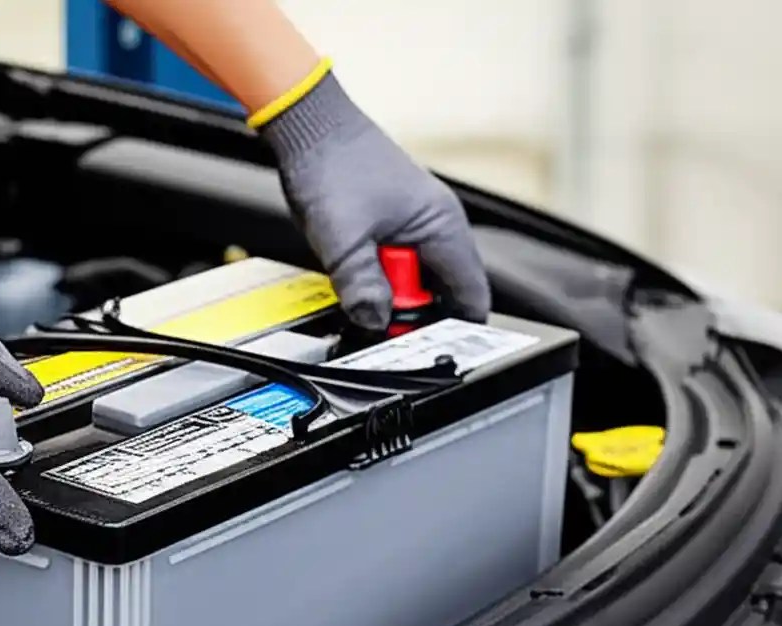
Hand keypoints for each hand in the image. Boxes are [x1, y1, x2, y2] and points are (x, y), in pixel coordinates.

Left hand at [259, 71, 490, 329]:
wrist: (309, 124)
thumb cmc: (333, 165)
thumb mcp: (344, 240)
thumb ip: (362, 287)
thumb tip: (375, 323)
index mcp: (443, 227)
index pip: (471, 296)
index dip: (450, 329)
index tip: (419, 346)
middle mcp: (438, 225)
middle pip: (440, 293)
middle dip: (408, 309)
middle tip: (372, 308)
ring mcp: (415, 222)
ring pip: (412, 279)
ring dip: (386, 289)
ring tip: (355, 275)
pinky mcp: (391, 221)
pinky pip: (391, 262)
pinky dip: (373, 273)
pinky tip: (349, 266)